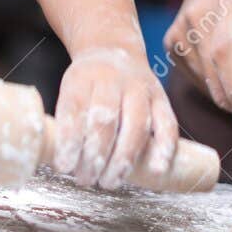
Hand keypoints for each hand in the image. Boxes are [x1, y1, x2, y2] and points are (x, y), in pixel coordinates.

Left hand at [52, 48, 179, 189]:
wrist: (114, 49)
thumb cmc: (87, 83)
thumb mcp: (70, 91)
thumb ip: (68, 121)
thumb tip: (64, 165)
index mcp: (83, 78)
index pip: (75, 110)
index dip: (69, 141)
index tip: (64, 167)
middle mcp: (112, 80)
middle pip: (106, 119)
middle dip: (95, 156)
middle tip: (86, 180)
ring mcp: (140, 87)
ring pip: (136, 124)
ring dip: (123, 159)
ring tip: (110, 182)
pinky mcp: (161, 97)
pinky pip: (167, 123)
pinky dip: (164, 148)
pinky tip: (157, 169)